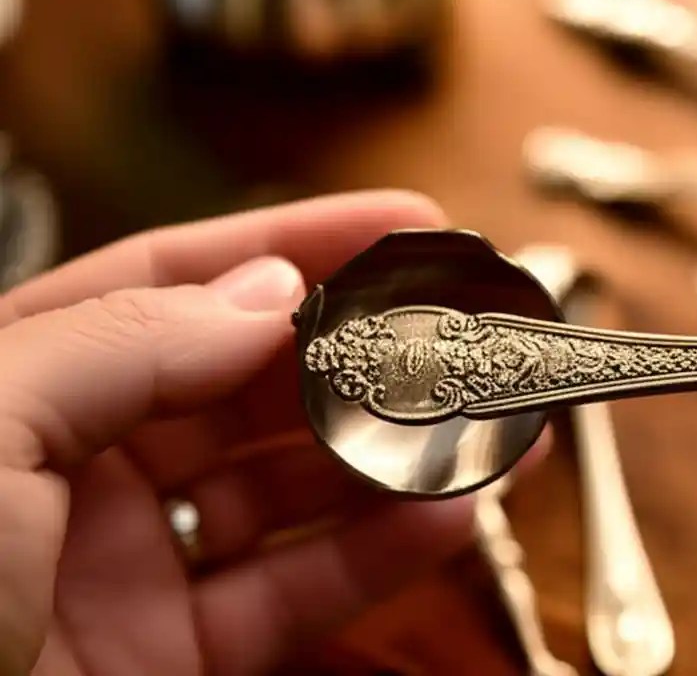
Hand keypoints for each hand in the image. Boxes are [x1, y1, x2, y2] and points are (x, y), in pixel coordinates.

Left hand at [0, 192, 542, 674]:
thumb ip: (126, 348)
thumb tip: (266, 293)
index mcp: (15, 382)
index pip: (176, 285)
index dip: (294, 244)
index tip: (402, 225)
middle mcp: (75, 464)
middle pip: (253, 382)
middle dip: (365, 352)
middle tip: (464, 333)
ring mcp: (129, 564)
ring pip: (288, 488)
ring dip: (394, 454)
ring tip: (488, 422)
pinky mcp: (173, 655)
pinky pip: (295, 592)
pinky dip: (380, 554)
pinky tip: (447, 515)